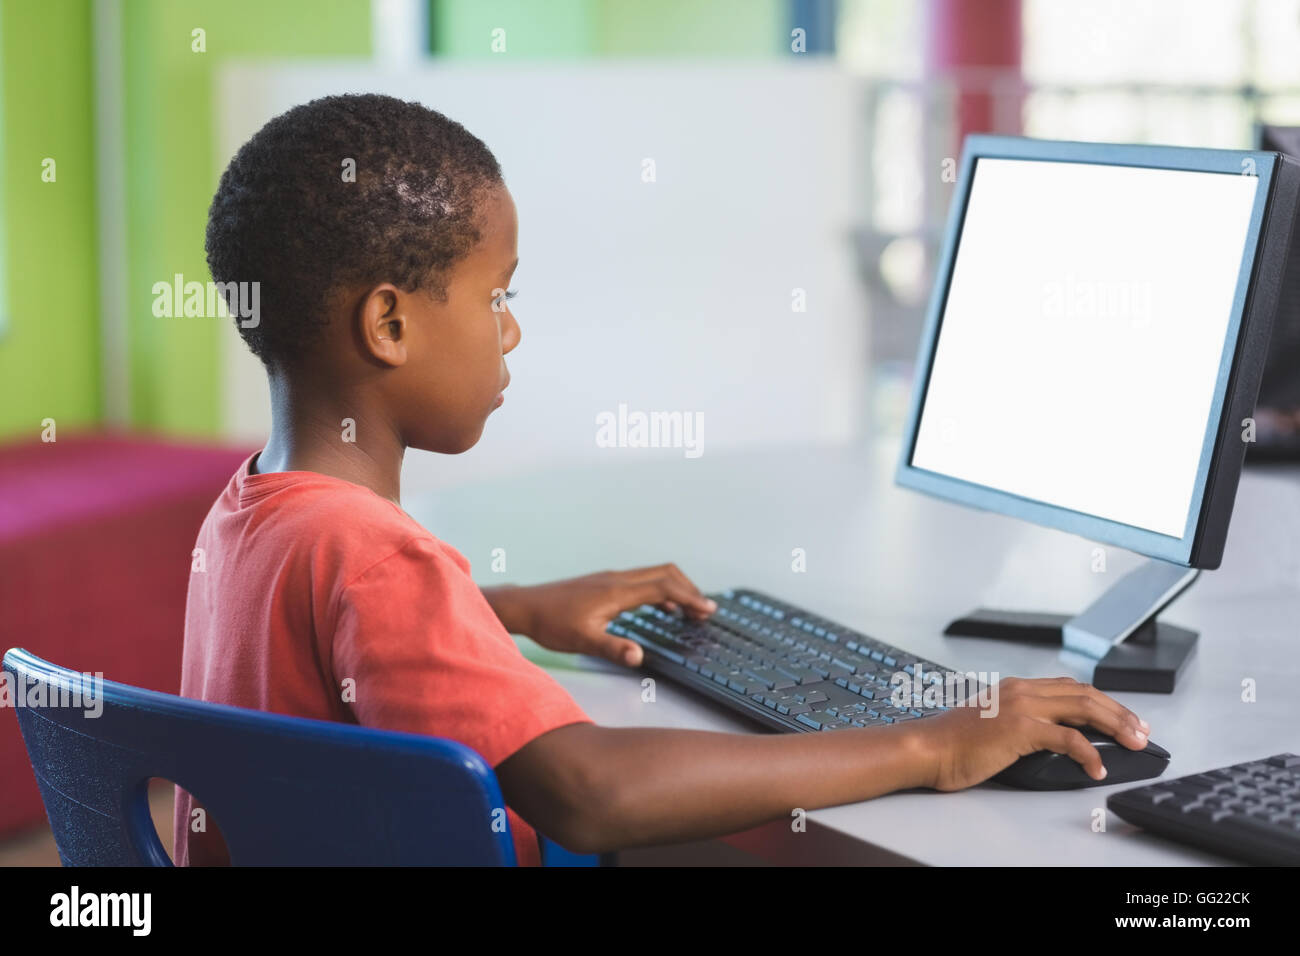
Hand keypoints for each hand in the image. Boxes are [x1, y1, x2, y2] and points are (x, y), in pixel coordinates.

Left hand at [486, 564, 715, 666]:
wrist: (527, 606)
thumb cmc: (551, 623)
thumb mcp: (582, 641)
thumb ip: (613, 649)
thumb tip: (638, 657)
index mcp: (616, 592)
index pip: (663, 588)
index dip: (689, 597)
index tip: (708, 609)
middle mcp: (617, 579)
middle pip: (665, 574)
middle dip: (689, 589)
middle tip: (705, 610)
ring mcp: (611, 579)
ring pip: (654, 575)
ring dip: (676, 588)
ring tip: (690, 610)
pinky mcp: (605, 583)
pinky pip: (642, 580)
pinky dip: (660, 590)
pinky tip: (662, 607)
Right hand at [912, 676, 1151, 790]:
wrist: (928, 748)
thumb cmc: (953, 743)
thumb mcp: (992, 722)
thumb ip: (1019, 721)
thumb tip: (1050, 737)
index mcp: (1016, 688)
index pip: (1071, 688)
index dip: (1103, 702)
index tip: (1123, 718)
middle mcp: (1023, 691)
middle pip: (1085, 693)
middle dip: (1119, 712)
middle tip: (1141, 730)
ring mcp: (1022, 707)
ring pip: (1084, 709)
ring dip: (1115, 726)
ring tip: (1134, 743)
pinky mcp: (1021, 729)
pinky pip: (1068, 739)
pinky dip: (1089, 754)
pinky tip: (1097, 768)